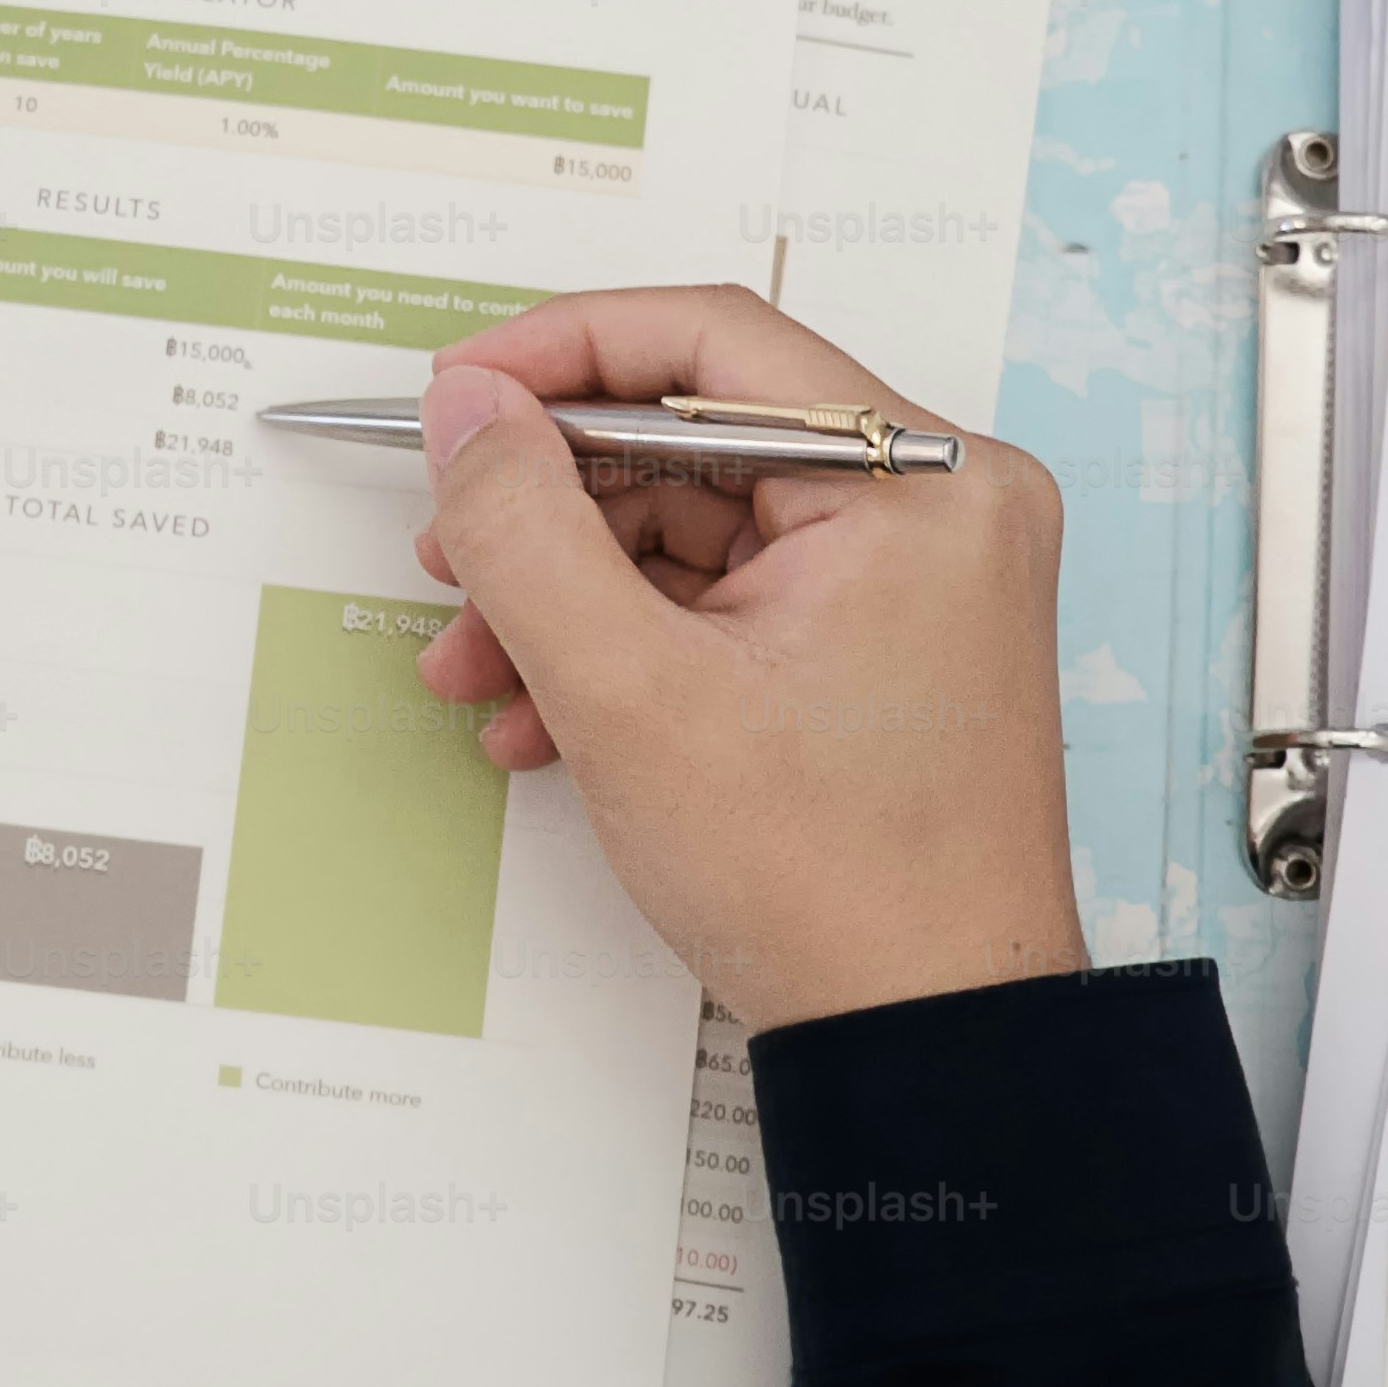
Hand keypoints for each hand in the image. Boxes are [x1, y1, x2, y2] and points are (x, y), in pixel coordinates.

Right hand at [409, 287, 1082, 1031]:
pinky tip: (546, 714)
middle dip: (549, 512)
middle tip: (446, 562)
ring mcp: (920, 577)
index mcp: (919, 482)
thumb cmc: (827, 884)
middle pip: (695, 439)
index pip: (711, 339)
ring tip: (477, 670)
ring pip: (695, 527)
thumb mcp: (629, 692)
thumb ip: (525, 525)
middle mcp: (941, 504)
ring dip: (570, 593)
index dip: (559, 355)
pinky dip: (632, 643)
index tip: (452, 395)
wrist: (927, 1047)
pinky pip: (729, 596)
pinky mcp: (886, 642)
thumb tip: (462, 403)